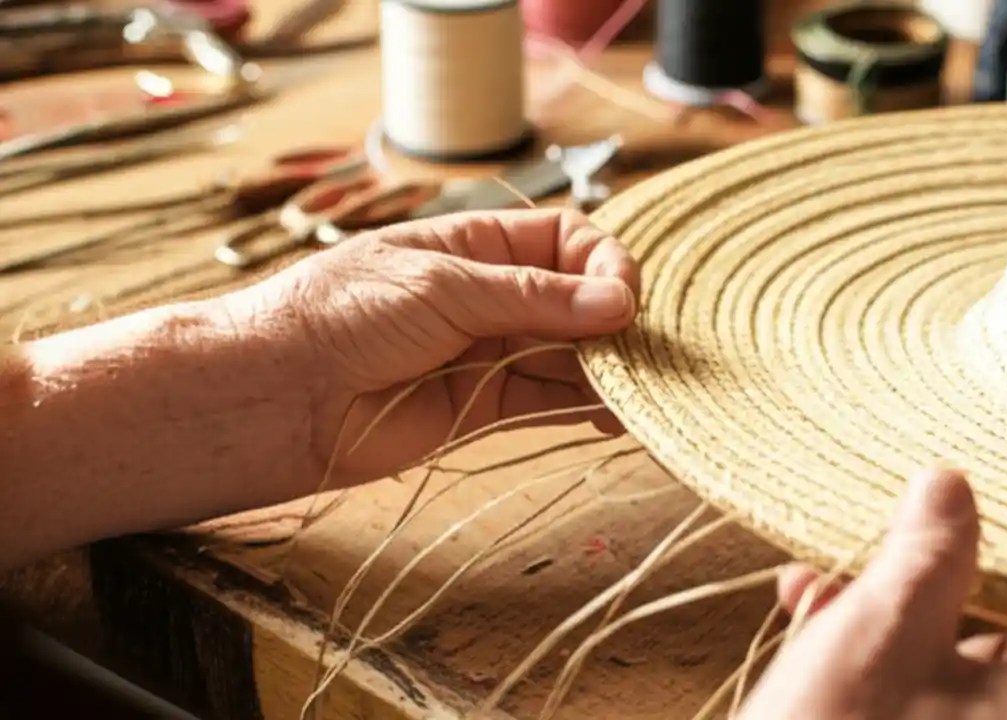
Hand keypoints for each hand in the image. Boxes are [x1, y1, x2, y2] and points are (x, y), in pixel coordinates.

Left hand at [223, 208, 640, 483]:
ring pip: (571, 356)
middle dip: (613, 324)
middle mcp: (493, 296)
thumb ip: (531, 298)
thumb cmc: (343, 313)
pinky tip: (614, 415)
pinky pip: (549, 402)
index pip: (568, 242)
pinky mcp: (485, 408)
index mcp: (479, 244)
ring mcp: (491, 352)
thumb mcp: (442, 286)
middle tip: (640, 353)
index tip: (622, 300)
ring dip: (607, 371)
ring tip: (638, 391)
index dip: (604, 266)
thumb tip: (616, 304)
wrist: (278, 394)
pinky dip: (584, 408)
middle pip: (579, 302)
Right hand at [737, 469, 1006, 719]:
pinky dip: (872, 668)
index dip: (1004, 550)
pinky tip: (812, 634)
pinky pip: (923, 703)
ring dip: (879, 620)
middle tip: (860, 557)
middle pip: (1002, 629)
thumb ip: (930, 552)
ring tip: (814, 596)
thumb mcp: (883, 629)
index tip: (952, 516)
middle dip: (916, 585)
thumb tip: (950, 487)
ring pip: (950, 666)